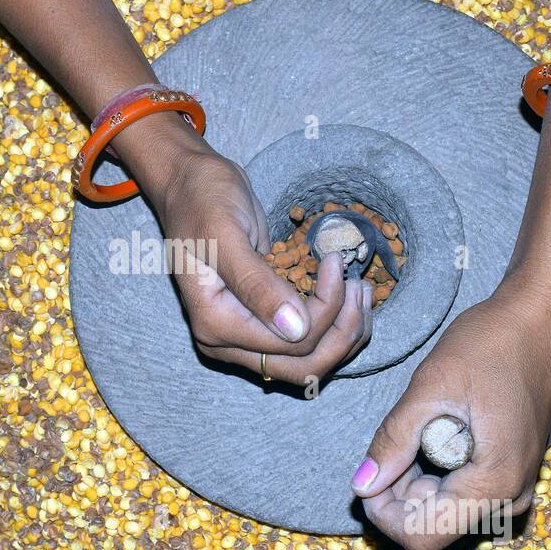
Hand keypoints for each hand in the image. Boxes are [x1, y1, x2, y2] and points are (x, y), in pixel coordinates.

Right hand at [131, 119, 371, 386]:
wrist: (190, 184)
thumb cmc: (202, 200)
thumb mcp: (227, 235)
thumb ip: (257, 284)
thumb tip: (295, 328)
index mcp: (216, 324)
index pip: (290, 342)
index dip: (325, 310)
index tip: (336, 261)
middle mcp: (228, 342)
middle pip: (302, 366)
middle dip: (341, 332)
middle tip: (359, 286)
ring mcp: (245, 335)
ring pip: (308, 362)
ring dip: (343, 334)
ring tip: (361, 290)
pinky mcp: (260, 322)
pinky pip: (304, 343)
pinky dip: (334, 325)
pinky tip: (349, 295)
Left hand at [349, 274, 550, 549]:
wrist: (539, 319)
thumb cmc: (490, 344)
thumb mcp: (431, 387)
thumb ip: (394, 440)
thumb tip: (361, 486)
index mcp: (494, 484)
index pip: (421, 537)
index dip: (383, 513)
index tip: (369, 472)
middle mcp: (510, 498)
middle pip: (430, 529)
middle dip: (395, 495)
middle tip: (391, 440)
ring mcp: (513, 489)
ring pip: (442, 513)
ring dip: (412, 483)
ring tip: (412, 429)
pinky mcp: (509, 474)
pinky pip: (459, 494)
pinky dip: (431, 473)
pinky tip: (429, 433)